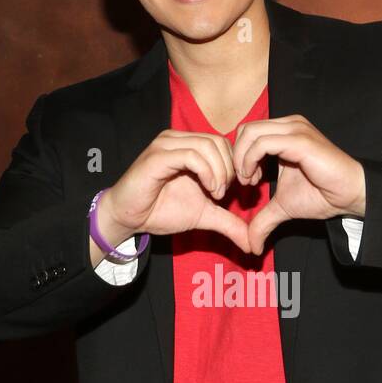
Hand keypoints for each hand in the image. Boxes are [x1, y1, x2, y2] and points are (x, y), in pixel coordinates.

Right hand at [100, 129, 250, 253]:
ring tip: (216, 194)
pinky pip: (192, 155)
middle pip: (220, 142)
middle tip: (225, 194)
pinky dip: (207, 172)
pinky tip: (208, 190)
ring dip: (220, 172)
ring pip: (208, 146)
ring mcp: (167, 145)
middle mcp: (178, 139)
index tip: (242, 189)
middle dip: (231, 169)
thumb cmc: (161, 211)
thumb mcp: (204, 216)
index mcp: (189, 146)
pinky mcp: (158, 156)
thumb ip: (229, 223)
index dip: (238, 165)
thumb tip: (252, 243)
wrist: (129, 219)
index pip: (224, 143)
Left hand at [231, 115, 366, 253]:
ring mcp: (295, 130)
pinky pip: (262, 143)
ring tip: (251, 182)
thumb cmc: (322, 195)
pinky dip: (250, 161)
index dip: (240, 156)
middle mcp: (289, 126)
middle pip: (246, 129)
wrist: (349, 195)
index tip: (249, 181)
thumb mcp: (283, 207)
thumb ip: (263, 220)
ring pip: (251, 133)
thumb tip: (252, 246)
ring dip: (242, 159)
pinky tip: (257, 180)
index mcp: (284, 133)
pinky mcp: (299, 140)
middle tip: (247, 181)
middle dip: (237, 156)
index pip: (248, 132)